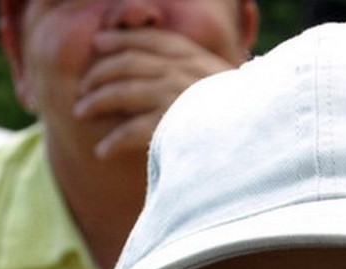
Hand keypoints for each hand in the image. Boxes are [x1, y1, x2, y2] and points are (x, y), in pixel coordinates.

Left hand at [74, 28, 241, 158]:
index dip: (121, 38)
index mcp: (196, 57)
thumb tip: (183, 79)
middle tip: (82, 89)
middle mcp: (182, 70)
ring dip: (96, 102)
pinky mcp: (171, 126)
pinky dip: (113, 142)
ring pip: (122, 91)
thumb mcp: (228, 87)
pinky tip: (102, 152)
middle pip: (128, 62)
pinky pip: (131, 131)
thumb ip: (203, 77)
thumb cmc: (249, 120)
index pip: (150, 39)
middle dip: (99, 74)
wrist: (264, 137)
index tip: (100, 44)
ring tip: (81, 113)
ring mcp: (175, 96)